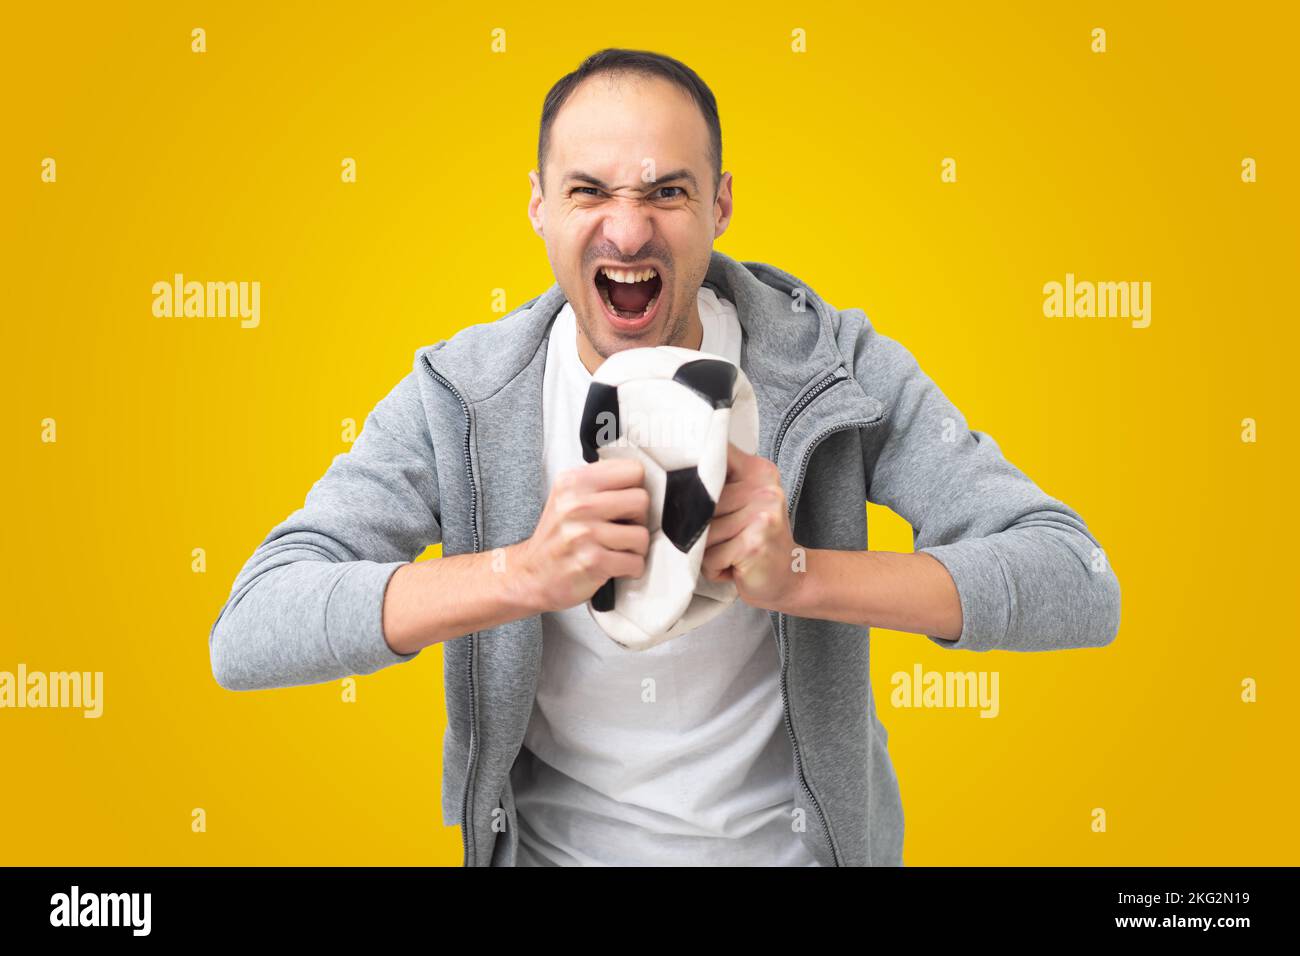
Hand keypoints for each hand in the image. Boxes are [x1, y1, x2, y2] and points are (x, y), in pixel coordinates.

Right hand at [515, 458, 650, 612]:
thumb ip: (599, 483)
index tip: (626, 502)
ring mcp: (584, 533)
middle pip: (641, 500)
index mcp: (574, 482)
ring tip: (618, 549)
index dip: (634, 488)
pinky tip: (616, 566)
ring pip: (642, 534)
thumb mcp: (568, 498)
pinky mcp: (592, 561)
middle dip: (639, 518)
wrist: (532, 576)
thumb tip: (641, 479)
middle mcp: (577, 504)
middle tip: (623, 528)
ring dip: (636, 548)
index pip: (633, 470)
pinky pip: (635, 562)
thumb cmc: (556, 539)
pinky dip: (631, 569)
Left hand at [700, 442, 802, 611]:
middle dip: (701, 528)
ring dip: (708, 552)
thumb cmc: (756, 540)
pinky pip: (710, 557)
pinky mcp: (753, 544)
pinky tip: (734, 567)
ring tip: (730, 554)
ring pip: (702, 533)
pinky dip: (714, 569)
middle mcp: (763, 489)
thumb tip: (673, 477)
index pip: (714, 458)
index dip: (693, 475)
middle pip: (700, 502)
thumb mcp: (742, 502)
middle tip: (724, 539)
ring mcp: (761, 516)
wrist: (789, 578)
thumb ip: (716, 484)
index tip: (689, 488)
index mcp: (758, 471)